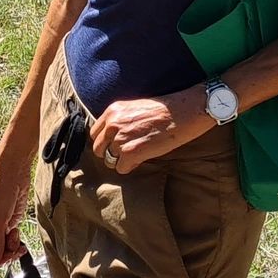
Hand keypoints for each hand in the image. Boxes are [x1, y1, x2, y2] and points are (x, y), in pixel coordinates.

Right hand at [0, 142, 34, 265]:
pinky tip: (18, 232)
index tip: (4, 259)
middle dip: (6, 253)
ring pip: (6, 246)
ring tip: (15, 234)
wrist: (14, 172)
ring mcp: (2, 225)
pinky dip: (17, 239)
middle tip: (15, 249)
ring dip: (13, 245)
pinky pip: (14, 237)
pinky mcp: (13, 220)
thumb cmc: (1, 190)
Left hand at [90, 92, 208, 172]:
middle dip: (111, 153)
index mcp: (112, 111)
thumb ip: (120, 121)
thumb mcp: (135, 108)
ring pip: (109, 161)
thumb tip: (111, 139)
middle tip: (127, 152)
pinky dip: (131, 166)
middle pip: (98, 149)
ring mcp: (120, 139)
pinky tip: (144, 157)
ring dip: (121, 161)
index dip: (105, 142)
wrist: (183, 111)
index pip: (95, 134)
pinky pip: (121, 168)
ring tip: (138, 154)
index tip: (116, 144)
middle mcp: (112, 124)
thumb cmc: (164, 110)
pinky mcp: (131, 153)